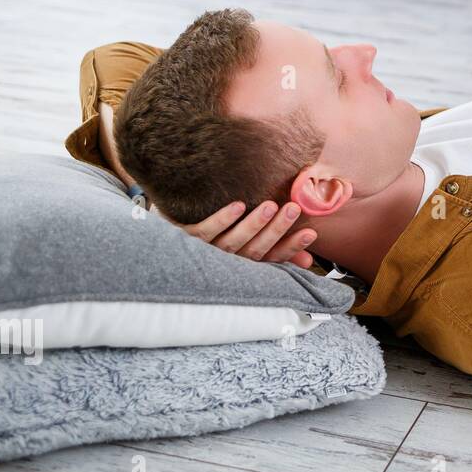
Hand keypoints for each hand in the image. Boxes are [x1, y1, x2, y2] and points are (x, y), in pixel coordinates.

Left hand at [173, 200, 317, 268]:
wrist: (162, 242)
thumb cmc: (216, 239)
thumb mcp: (248, 247)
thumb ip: (277, 253)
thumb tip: (307, 262)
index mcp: (243, 265)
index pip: (272, 259)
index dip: (292, 248)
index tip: (310, 232)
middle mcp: (225, 263)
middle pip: (255, 251)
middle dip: (275, 230)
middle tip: (292, 209)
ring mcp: (204, 252)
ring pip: (232, 243)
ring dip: (252, 225)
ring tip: (270, 206)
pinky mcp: (184, 238)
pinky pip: (204, 231)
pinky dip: (221, 220)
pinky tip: (237, 206)